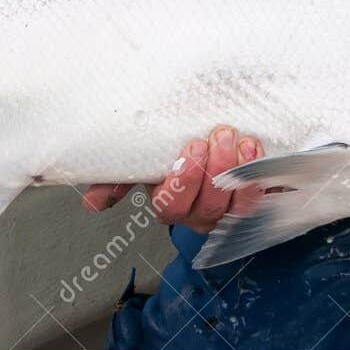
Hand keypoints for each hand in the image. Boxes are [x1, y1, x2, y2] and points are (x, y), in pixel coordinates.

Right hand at [81, 125, 262, 233]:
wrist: (211, 140)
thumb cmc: (173, 150)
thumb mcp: (143, 160)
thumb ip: (117, 177)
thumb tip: (92, 204)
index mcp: (169, 204)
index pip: (170, 206)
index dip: (184, 180)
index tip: (194, 145)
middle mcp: (197, 215)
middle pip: (206, 206)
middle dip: (214, 170)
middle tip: (220, 134)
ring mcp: (227, 213)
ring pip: (233, 205)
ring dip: (237, 172)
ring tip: (239, 140)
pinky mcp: (252, 204)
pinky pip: (257, 200)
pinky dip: (257, 177)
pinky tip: (255, 152)